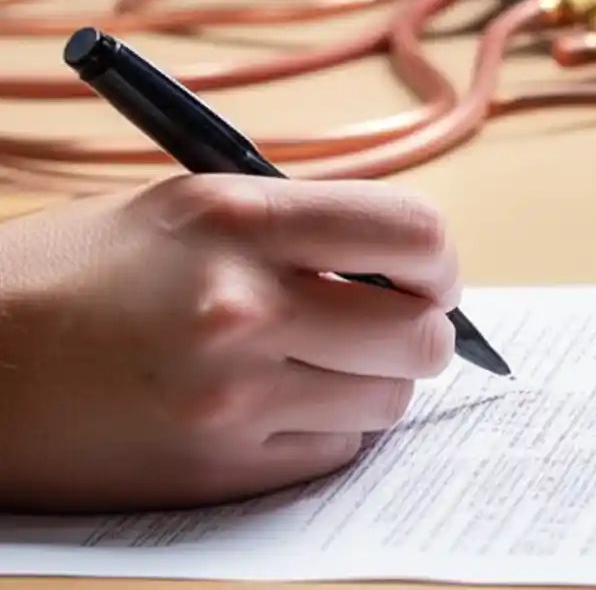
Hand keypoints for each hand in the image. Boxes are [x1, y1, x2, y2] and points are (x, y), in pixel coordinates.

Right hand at [0, 175, 458, 512]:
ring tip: (315, 367)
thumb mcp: (186, 209)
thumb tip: (403, 266)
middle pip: (422, 336)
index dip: (439, 261)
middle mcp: (243, 305)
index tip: (429, 276)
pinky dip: (323, 432)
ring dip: (371, 385)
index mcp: (237, 218)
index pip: (414, 232)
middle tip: (388, 330)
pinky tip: (271, 409)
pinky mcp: (219, 469)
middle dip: (422, 334)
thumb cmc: (74, 276)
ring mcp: (234, 396)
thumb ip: (298, 230)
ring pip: (388, 401)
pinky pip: (334, 452)